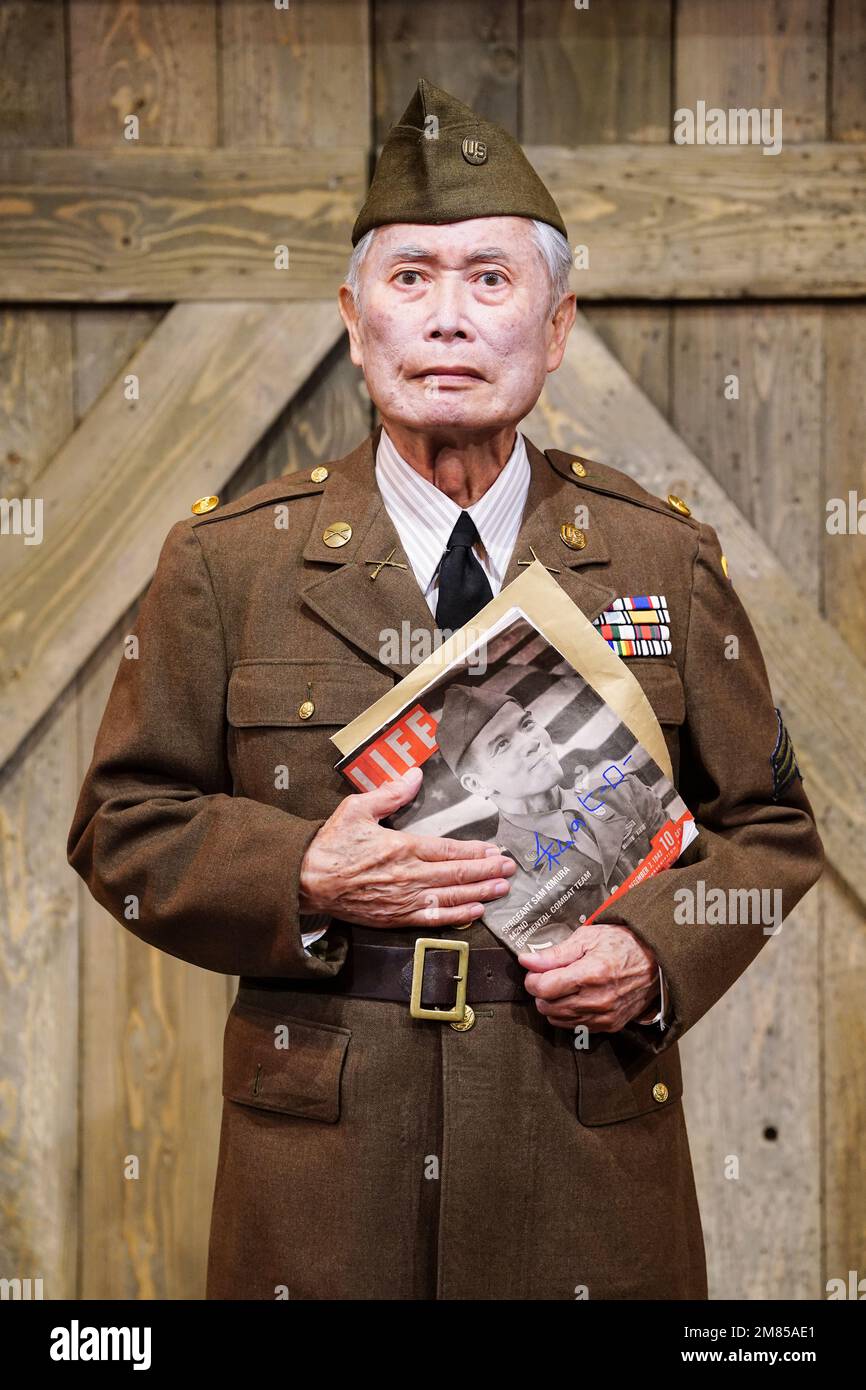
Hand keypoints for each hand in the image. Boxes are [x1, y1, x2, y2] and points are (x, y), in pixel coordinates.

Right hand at [298, 766, 515, 927]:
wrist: (307, 880)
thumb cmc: (331, 843)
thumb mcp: (357, 808)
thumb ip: (390, 793)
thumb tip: (414, 775)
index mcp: (402, 847)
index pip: (448, 850)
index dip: (475, 851)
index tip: (495, 850)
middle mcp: (408, 875)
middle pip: (456, 874)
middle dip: (486, 871)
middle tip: (509, 869)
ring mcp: (403, 899)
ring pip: (450, 897)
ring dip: (479, 892)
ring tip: (501, 889)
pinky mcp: (395, 917)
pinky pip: (432, 918)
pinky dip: (455, 916)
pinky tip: (474, 912)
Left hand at [517, 923, 658, 1031]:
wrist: (656, 962)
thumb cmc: (622, 944)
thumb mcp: (588, 938)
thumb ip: (555, 954)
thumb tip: (527, 960)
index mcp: (591, 974)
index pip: (543, 988)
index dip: (532, 979)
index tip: (535, 971)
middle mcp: (598, 1000)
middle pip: (547, 1006)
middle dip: (541, 991)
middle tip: (548, 977)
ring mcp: (604, 1016)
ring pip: (558, 1020)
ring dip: (552, 1004)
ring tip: (562, 986)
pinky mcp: (610, 1026)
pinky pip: (575, 1027)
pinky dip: (568, 1015)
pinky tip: (575, 998)